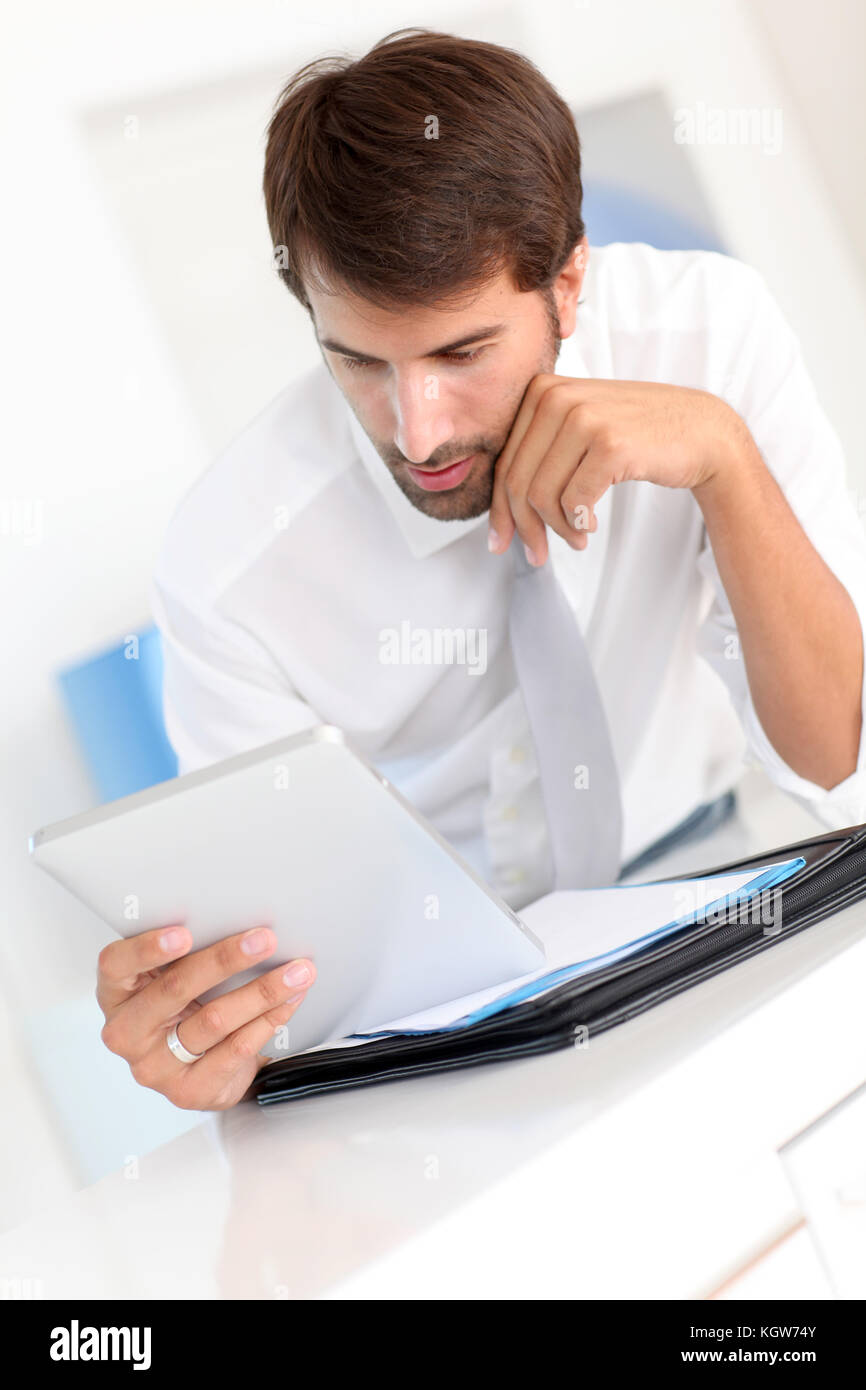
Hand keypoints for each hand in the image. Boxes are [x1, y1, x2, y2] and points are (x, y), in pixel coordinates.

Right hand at [97, 925, 315, 1110]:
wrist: (203, 1069)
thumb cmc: (186, 1008)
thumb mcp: (173, 977)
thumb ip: (186, 953)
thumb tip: (240, 917)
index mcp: (117, 993)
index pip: (117, 965)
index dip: (147, 948)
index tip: (184, 933)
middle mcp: (127, 1032)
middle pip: (175, 989)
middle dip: (225, 960)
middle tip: (265, 940)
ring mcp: (155, 1066)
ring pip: (214, 1020)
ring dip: (261, 991)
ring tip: (295, 972)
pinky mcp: (188, 1091)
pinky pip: (235, 1050)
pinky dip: (268, 1020)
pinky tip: (288, 1002)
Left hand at [488, 374, 745, 565]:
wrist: (704, 432)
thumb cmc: (640, 436)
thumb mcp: (581, 427)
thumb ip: (541, 451)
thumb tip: (501, 508)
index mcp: (542, 390)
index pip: (504, 461)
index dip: (500, 510)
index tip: (502, 542)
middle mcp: (557, 397)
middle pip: (516, 481)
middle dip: (523, 528)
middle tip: (537, 555)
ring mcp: (584, 418)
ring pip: (540, 495)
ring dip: (555, 530)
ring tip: (575, 541)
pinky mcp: (610, 444)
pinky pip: (572, 501)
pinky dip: (576, 524)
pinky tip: (590, 528)